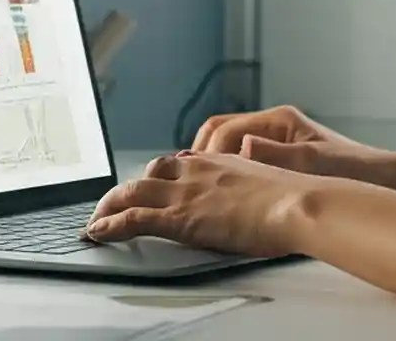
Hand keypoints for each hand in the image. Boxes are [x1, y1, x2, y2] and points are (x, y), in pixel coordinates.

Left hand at [84, 152, 319, 257]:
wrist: (298, 203)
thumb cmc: (296, 199)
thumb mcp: (271, 182)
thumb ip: (253, 183)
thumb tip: (258, 193)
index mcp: (219, 161)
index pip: (179, 162)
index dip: (161, 175)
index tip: (154, 184)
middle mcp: (197, 170)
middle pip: (150, 173)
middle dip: (129, 188)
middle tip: (116, 203)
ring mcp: (186, 192)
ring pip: (132, 192)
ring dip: (109, 206)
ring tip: (96, 221)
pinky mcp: (180, 218)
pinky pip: (132, 219)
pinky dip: (110, 225)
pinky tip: (97, 234)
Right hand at [193, 105, 380, 178]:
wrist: (383, 181)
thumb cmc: (353, 170)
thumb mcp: (313, 163)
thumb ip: (277, 156)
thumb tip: (243, 149)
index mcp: (278, 120)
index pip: (224, 129)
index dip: (207, 154)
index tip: (198, 178)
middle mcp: (273, 127)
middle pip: (218, 133)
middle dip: (200, 157)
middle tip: (190, 184)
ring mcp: (275, 143)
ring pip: (226, 147)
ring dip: (211, 166)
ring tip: (201, 192)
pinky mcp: (279, 161)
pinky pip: (240, 162)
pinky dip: (227, 175)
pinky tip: (225, 198)